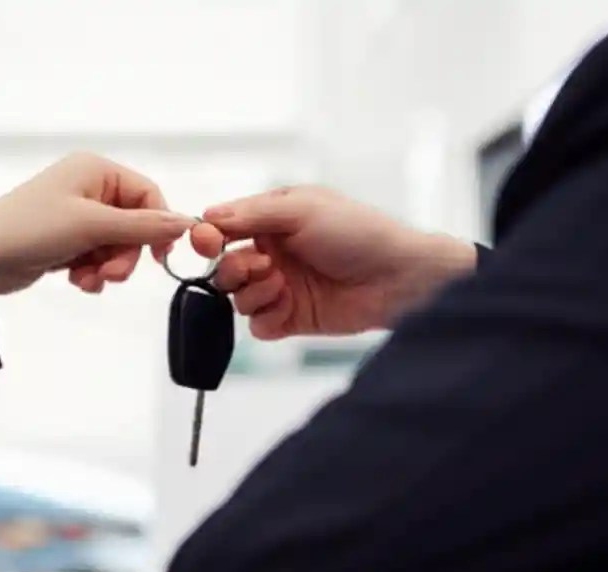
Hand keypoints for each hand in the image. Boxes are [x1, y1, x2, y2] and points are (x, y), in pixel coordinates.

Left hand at [0, 153, 193, 294]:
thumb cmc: (34, 229)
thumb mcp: (92, 225)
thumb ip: (143, 226)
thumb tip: (189, 223)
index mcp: (96, 170)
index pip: (148, 195)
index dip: (158, 226)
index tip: (159, 258)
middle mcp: (89, 188)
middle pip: (134, 224)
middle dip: (124, 254)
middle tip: (109, 275)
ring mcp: (76, 215)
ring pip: (116, 245)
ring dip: (107, 267)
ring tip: (85, 279)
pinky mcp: (66, 241)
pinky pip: (96, 257)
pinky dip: (91, 272)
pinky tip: (76, 280)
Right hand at [191, 186, 476, 339]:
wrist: (398, 278)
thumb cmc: (359, 233)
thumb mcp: (302, 209)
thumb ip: (252, 214)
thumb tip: (208, 216)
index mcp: (272, 222)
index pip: (222, 230)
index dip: (209, 237)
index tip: (208, 242)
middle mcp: (272, 255)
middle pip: (223, 268)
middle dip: (234, 269)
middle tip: (263, 266)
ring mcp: (280, 288)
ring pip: (237, 298)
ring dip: (254, 293)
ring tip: (283, 285)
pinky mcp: (290, 318)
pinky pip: (257, 326)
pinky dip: (267, 316)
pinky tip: (289, 306)